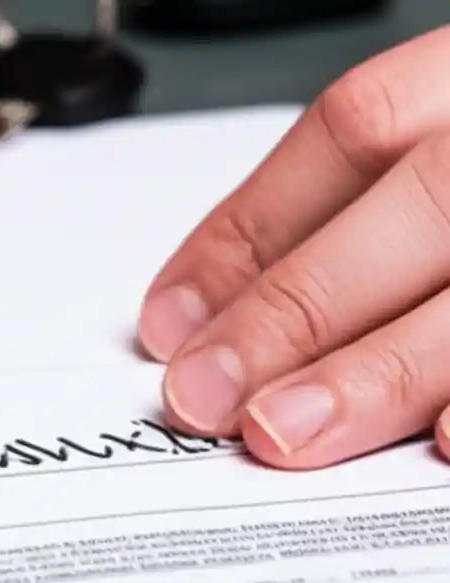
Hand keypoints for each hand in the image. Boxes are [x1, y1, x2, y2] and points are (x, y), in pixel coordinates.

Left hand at [137, 27, 449, 468]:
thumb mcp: (441, 143)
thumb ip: (353, 209)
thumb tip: (202, 317)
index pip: (354, 129)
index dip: (247, 228)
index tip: (167, 320)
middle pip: (420, 203)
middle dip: (295, 306)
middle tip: (201, 395)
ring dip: (378, 370)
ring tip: (282, 432)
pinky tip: (443, 446)